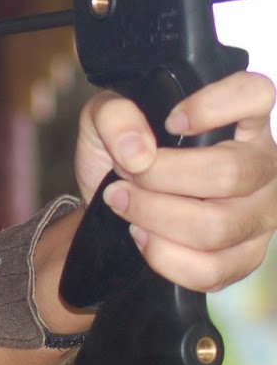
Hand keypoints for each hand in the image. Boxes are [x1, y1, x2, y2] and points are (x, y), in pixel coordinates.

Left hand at [75, 71, 276, 290]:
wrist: (114, 204)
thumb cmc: (123, 153)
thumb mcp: (104, 121)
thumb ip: (116, 116)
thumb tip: (138, 151)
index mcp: (240, 119)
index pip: (255, 95)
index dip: (216, 106)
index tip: (172, 123)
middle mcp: (262, 164)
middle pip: (229, 172)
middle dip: (159, 178)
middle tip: (123, 176)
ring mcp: (261, 214)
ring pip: (217, 225)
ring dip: (154, 216)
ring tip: (123, 202)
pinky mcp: (245, 258)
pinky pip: (211, 270)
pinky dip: (164, 256)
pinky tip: (142, 236)